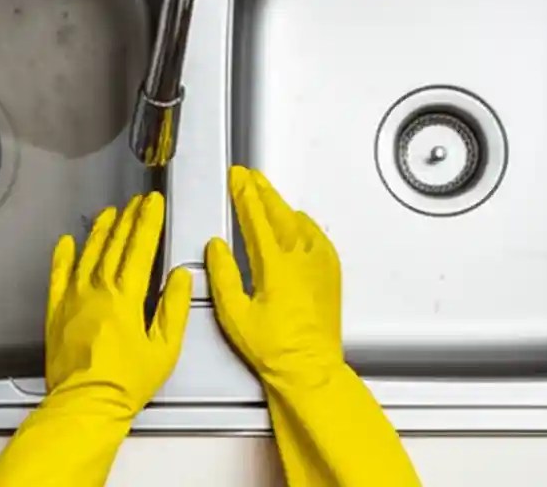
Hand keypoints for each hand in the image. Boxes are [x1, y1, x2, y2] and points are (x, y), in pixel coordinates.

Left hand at [44, 191, 192, 416]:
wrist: (86, 402)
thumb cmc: (126, 382)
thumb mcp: (165, 348)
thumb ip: (174, 308)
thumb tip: (180, 278)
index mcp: (126, 296)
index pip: (140, 248)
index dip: (148, 222)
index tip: (153, 204)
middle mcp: (98, 290)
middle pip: (114, 245)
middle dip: (127, 219)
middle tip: (135, 202)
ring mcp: (74, 299)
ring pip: (88, 254)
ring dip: (99, 231)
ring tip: (108, 213)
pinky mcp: (57, 312)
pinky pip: (59, 277)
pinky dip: (63, 257)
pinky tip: (66, 243)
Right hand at [205, 166, 343, 388]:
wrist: (309, 369)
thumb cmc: (274, 350)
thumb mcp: (234, 315)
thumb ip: (223, 276)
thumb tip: (216, 248)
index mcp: (275, 266)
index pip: (256, 218)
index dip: (244, 194)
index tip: (238, 178)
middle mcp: (301, 260)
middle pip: (280, 213)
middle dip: (263, 191)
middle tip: (250, 177)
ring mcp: (319, 266)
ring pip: (299, 222)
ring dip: (282, 205)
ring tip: (268, 194)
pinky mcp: (330, 275)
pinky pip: (317, 237)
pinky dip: (303, 223)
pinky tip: (298, 222)